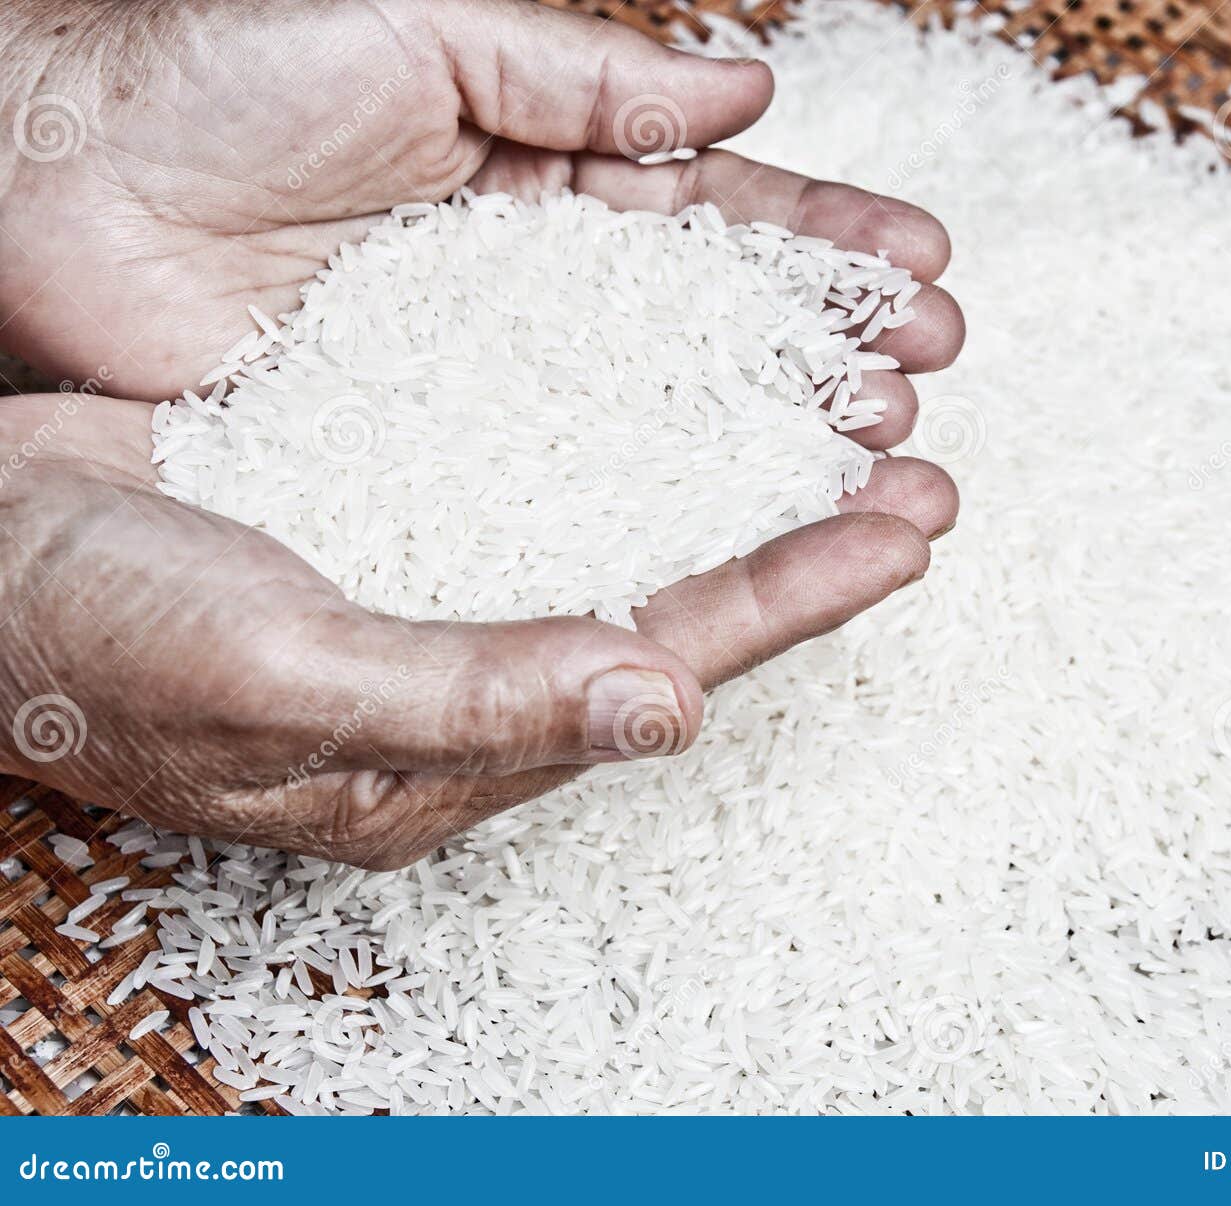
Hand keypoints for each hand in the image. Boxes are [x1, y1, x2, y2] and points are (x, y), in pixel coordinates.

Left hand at [0, 0, 963, 454]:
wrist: (52, 184)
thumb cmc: (219, 79)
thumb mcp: (420, 35)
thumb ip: (582, 74)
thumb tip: (751, 85)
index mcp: (549, 170)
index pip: (720, 208)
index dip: (826, 241)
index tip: (927, 273)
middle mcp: (538, 282)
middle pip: (714, 325)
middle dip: (828, 348)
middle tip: (925, 383)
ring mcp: (493, 376)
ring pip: (657, 413)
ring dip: (771, 434)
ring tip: (875, 451)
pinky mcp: (430, 451)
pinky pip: (554, 482)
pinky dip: (646, 502)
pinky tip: (735, 526)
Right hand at [0, 393, 951, 867]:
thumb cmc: (89, 633)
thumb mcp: (278, 664)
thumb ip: (474, 690)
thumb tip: (666, 708)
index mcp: (452, 747)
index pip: (667, 661)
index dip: (796, 595)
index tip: (913, 525)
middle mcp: (466, 680)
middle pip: (676, 605)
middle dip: (804, 542)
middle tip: (921, 472)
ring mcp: (435, 596)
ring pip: (626, 534)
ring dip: (736, 479)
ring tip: (840, 417)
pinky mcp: (399, 516)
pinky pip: (551, 479)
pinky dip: (632, 433)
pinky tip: (684, 391)